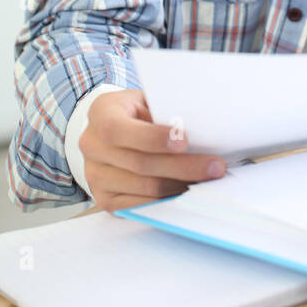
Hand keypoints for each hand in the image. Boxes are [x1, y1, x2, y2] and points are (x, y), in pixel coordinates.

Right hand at [79, 88, 225, 211]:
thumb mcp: (146, 100)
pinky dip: (167, 201)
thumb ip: (165, 110)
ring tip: (208, 180)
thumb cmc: (138, 112)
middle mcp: (92, 145)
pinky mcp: (106, 200)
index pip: (119, 129)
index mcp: (100, 113)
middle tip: (215, 166)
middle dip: (182, 166)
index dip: (152, 138)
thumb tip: (204, 125)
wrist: (113, 131)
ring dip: (180, 186)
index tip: (185, 140)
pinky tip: (188, 193)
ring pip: (143, 187)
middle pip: (139, 163)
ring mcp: (95, 176)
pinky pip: (139, 206)